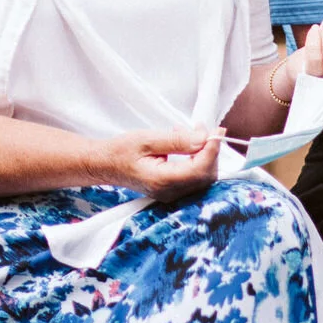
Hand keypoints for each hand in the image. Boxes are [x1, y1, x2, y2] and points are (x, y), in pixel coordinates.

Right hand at [103, 126, 221, 203]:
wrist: (104, 164)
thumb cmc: (120, 151)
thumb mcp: (147, 139)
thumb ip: (176, 141)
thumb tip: (203, 138)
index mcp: (163, 180)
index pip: (200, 169)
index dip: (212, 149)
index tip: (217, 130)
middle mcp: (170, 192)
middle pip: (205, 175)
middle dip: (209, 150)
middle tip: (201, 128)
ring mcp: (171, 194)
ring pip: (202, 177)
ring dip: (202, 153)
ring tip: (185, 132)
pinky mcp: (172, 190)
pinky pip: (193, 177)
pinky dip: (195, 159)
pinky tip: (183, 144)